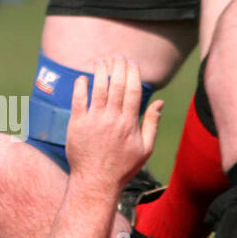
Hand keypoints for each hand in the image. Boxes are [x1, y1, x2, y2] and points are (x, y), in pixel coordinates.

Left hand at [64, 55, 162, 191]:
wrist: (96, 181)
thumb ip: (152, 123)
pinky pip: (78, 100)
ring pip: (98, 88)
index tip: (131, 62)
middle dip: (118, 66)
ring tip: (101, 60)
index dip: (133, 72)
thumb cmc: (123, 166)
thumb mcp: (145, 148)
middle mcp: (112, 119)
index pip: (133, 90)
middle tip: (116, 55)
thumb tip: (160, 102)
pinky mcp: (76, 125)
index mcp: (129, 123)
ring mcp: (93, 121)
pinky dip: (81, 86)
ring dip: (100, 71)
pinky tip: (83, 78)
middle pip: (116, 85)